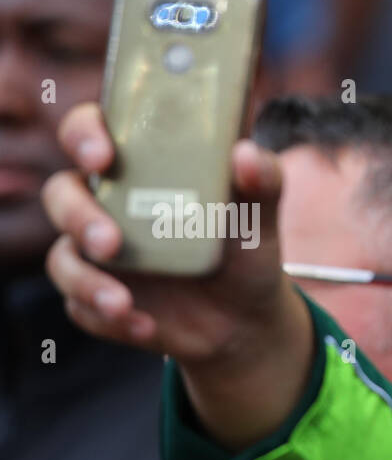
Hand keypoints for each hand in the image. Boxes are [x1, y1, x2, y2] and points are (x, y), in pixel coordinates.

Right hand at [41, 103, 313, 449]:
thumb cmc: (245, 247)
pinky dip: (108, 319)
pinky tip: (145, 326)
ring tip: (122, 302)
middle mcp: (107, 206)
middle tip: (111, 243)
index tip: (102, 156)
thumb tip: (246, 154)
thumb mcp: (259, 215)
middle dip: (77, 216)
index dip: (84, 135)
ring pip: (62, 259)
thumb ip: (261, 181)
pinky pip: (81, 308)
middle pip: (62, 194)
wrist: (247, 317)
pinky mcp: (98, 298)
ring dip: (84, 281)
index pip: (89, 133)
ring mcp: (98, 256)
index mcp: (138, 169)